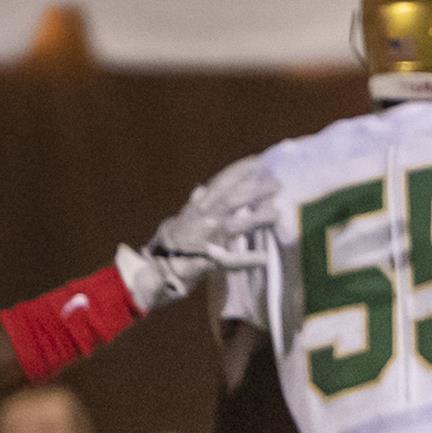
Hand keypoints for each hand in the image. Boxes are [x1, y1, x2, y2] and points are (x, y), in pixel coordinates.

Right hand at [117, 157, 280, 311]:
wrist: (153, 270)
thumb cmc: (170, 246)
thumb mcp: (182, 220)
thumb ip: (195, 205)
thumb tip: (201, 188)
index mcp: (198, 210)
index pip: (219, 184)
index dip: (238, 171)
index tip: (259, 161)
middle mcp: (201, 220)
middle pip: (230, 200)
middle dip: (254, 190)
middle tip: (278, 184)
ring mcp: (202, 240)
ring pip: (232, 225)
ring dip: (255, 218)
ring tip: (277, 214)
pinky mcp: (203, 262)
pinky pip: (227, 261)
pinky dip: (245, 259)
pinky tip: (263, 258)